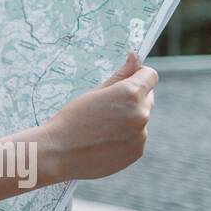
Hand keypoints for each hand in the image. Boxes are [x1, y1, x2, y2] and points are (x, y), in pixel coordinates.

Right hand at [39, 52, 157, 182]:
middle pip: (147, 97)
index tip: (126, 79)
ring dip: (129, 118)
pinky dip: (125, 136)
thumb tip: (136, 57)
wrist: (59, 152)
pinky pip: (137, 137)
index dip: (139, 75)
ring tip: (101, 126)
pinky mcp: (137, 151)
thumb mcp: (94, 92)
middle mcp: (141, 114)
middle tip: (106, 106)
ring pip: (141, 119)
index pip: (150, 76)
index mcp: (130, 94)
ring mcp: (141, 135)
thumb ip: (120, 75)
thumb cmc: (72, 118)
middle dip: (133, 98)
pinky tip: (104, 140)